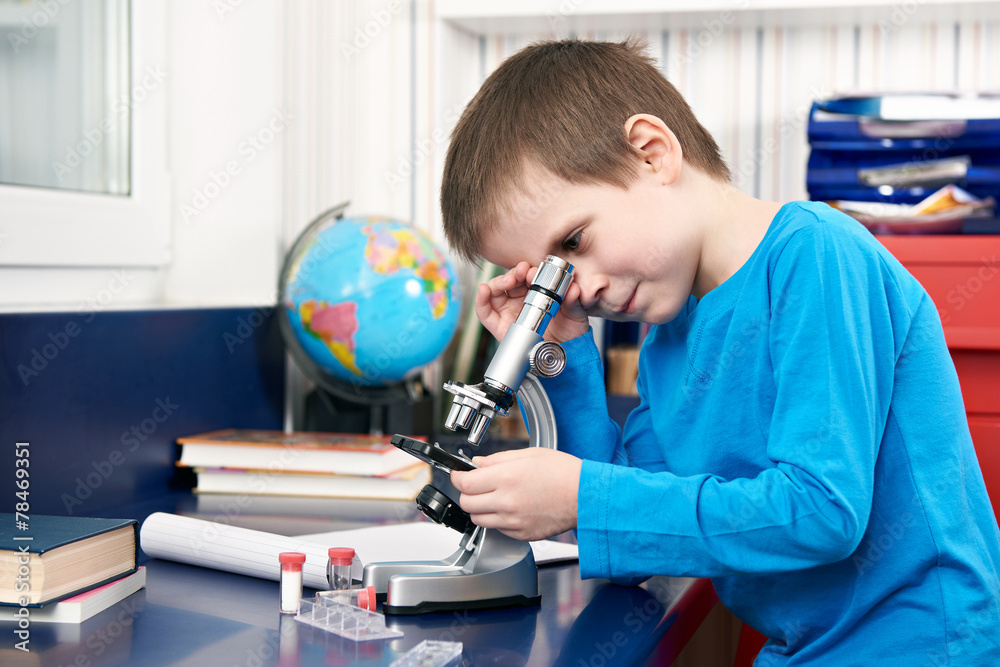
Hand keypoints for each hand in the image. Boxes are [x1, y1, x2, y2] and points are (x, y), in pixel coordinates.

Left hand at [450, 447, 581, 541]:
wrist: (585, 496)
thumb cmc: (563, 473)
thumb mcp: (528, 455)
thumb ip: (497, 460)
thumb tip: (477, 464)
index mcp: (505, 478)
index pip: (464, 483)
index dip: (457, 477)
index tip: (458, 475)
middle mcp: (506, 502)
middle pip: (467, 503)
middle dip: (467, 493)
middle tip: (476, 486)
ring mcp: (513, 521)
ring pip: (479, 519)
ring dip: (480, 508)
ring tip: (494, 498)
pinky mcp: (521, 534)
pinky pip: (498, 529)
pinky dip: (499, 520)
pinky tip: (512, 508)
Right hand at [476, 261, 589, 343]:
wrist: (567, 355)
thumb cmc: (570, 333)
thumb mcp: (575, 314)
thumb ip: (573, 301)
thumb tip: (573, 289)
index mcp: (537, 294)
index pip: (527, 277)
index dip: (527, 271)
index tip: (532, 270)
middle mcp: (521, 301)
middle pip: (510, 282)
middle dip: (513, 274)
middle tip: (521, 272)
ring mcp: (509, 313)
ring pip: (496, 292)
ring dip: (498, 282)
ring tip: (509, 280)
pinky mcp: (499, 327)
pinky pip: (485, 312)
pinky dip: (481, 300)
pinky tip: (484, 290)